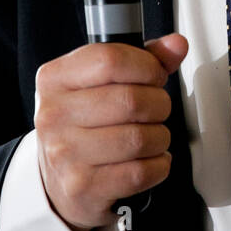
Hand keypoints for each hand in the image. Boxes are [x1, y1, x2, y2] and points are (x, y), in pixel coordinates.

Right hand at [33, 34, 187, 230]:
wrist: (59, 180)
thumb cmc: (84, 125)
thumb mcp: (101, 84)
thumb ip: (142, 59)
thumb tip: (176, 44)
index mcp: (54, 79)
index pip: (110, 60)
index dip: (146, 66)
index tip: (154, 76)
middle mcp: (54, 115)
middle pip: (130, 100)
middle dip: (158, 104)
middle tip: (156, 109)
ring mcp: (65, 153)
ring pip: (139, 138)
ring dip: (159, 137)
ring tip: (152, 136)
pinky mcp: (83, 186)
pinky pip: (140, 172)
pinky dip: (157, 165)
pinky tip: (148, 160)